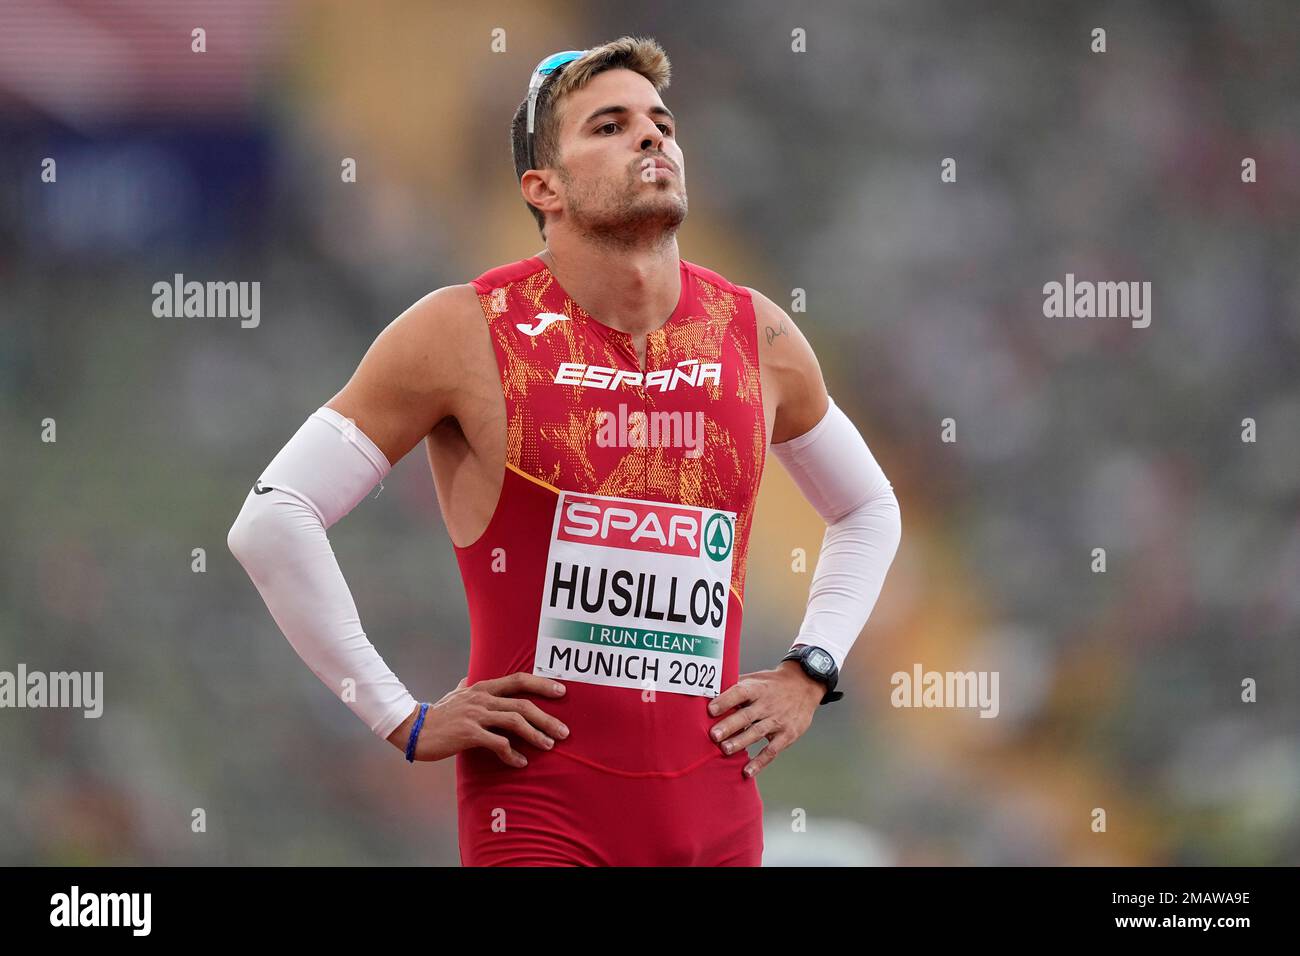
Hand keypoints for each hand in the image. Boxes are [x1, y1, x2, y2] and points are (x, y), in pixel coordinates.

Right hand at [386, 672, 568, 766]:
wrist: (413, 729)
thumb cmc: (437, 714)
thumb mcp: (454, 695)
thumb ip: (465, 687)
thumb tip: (468, 678)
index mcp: (482, 687)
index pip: (519, 680)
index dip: (542, 683)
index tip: (562, 691)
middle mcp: (482, 697)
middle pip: (523, 703)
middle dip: (547, 717)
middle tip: (564, 732)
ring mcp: (475, 714)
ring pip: (514, 721)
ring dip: (535, 735)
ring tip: (549, 746)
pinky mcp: (468, 733)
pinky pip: (498, 743)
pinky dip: (512, 754)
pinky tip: (521, 762)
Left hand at [706, 661, 824, 777]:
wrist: (804, 685)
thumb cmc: (772, 684)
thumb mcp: (756, 679)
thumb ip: (734, 685)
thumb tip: (706, 691)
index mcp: (757, 689)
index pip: (740, 692)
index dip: (725, 700)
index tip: (710, 709)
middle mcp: (767, 704)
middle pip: (746, 715)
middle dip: (729, 726)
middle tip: (714, 735)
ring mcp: (778, 720)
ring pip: (757, 733)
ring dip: (740, 742)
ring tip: (725, 750)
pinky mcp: (787, 735)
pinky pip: (772, 750)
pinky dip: (760, 762)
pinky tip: (747, 771)